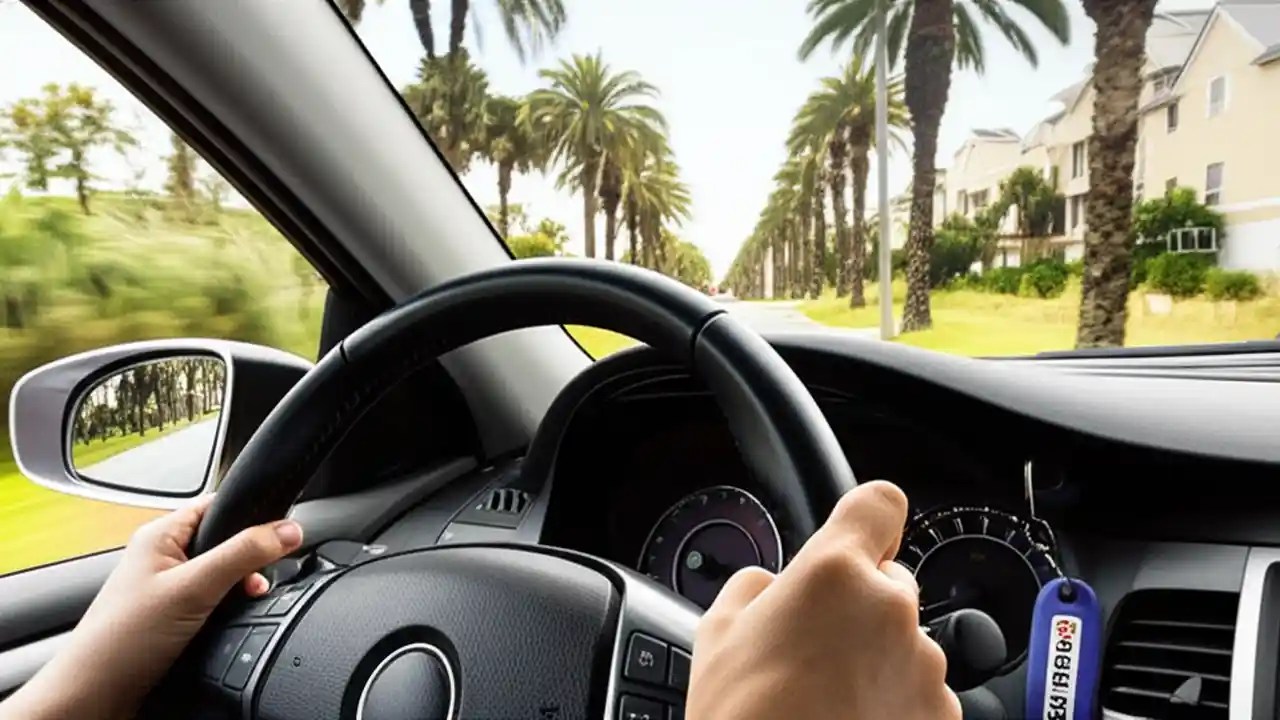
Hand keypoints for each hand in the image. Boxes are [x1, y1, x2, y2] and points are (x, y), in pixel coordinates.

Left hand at [0, 495, 302, 719]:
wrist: (95, 695)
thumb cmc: (123, 640)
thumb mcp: (194, 588)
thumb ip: (244, 555)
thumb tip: (289, 530)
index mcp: (161, 534)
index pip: (219, 505)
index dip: (252, 516)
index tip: (281, 534)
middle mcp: (163, 556)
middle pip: (226, 541)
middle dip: (250, 561)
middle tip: (254, 582)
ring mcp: (167, 587)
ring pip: (222, 574)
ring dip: (238, 588)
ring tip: (240, 604)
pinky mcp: (172, 616)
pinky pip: (214, 600)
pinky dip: (227, 609)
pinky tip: (226, 621)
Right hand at [688, 481, 959, 719]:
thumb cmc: (743, 719)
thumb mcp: (716, 633)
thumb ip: (755, 587)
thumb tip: (771, 586)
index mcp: (836, 573)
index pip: (879, 503)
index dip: (866, 519)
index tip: (856, 537)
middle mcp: (893, 611)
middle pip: (890, 583)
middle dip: (859, 607)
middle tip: (813, 650)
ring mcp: (924, 669)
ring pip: (905, 644)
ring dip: (876, 661)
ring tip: (826, 702)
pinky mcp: (941, 718)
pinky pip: (920, 695)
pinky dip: (894, 707)